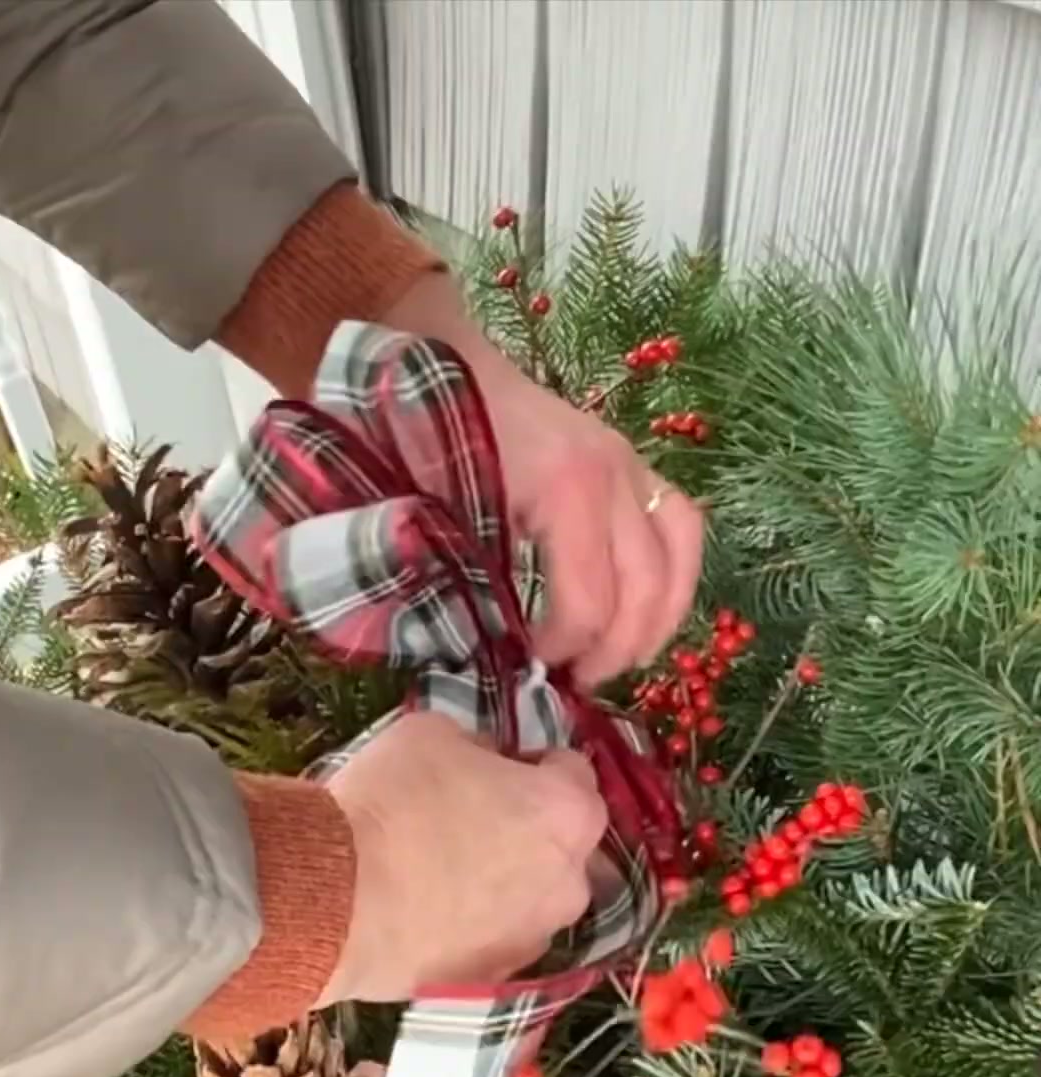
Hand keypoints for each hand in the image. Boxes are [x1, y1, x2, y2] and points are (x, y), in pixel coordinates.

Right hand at [320, 712, 606, 1002]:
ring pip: (534, 899)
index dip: (533, 765)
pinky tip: (429, 916)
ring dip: (506, 883)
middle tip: (470, 821)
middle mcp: (571, 881)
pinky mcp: (496, 978)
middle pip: (562, 844)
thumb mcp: (432, 733)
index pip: (573, 774)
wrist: (334, 900)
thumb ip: (478, 747)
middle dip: (529, 829)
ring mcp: (536, 938)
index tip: (496, 767)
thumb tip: (484, 765)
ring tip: (445, 875)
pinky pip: (496, 940)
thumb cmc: (391, 802)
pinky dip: (476, 927)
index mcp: (569, 812)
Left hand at [384, 274, 703, 686]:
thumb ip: (470, 579)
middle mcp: (615, 471)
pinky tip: (646, 617)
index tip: (527, 666)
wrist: (439, 359)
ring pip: (679, 556)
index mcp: (566, 485)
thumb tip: (492, 651)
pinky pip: (682, 527)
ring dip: (658, 622)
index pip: (590, 599)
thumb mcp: (437, 510)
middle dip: (615, 650)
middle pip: (645, 587)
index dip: (563, 649)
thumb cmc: (430, 436)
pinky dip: (673, 578)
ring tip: (619, 660)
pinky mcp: (635, 464)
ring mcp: (631, 463)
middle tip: (576, 682)